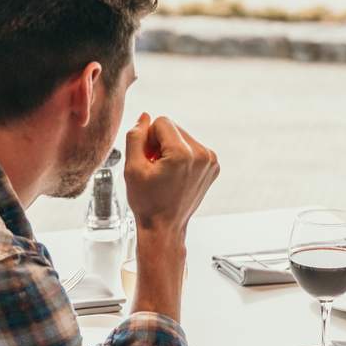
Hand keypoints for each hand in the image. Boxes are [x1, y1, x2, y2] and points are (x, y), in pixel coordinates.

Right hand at [124, 113, 219, 235]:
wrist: (164, 228)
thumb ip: (136, 137)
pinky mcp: (213, 166)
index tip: (147, 157)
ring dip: (170, 148)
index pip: (161, 122)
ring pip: (182, 136)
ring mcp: (210, 161)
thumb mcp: (132, 168)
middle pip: (173, 127)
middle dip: (160, 142)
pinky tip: (174, 174)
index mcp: (182, 154)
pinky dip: (182, 155)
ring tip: (163, 171)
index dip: (148, 137)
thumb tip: (145, 117)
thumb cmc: (147, 203)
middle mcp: (202, 154)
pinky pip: (192, 147)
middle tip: (153, 166)